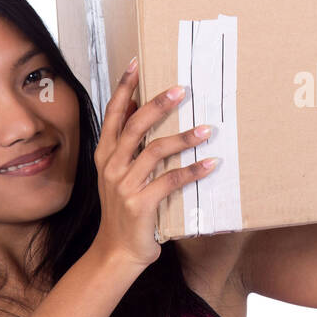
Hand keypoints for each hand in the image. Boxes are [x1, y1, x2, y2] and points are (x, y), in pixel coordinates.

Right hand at [89, 58, 217, 271]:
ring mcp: (124, 186)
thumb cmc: (125, 211)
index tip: (136, 64)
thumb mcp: (120, 177)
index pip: (113, 115)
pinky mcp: (141, 204)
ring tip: (207, 130)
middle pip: (134, 126)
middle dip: (158, 105)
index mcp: (105, 156)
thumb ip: (130, 150)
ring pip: (155, 151)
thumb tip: (147, 113)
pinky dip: (193, 171)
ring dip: (184, 138)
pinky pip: (171, 181)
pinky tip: (211, 165)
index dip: (123, 89)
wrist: (117, 252)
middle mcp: (112, 167)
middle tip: (181, 90)